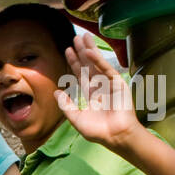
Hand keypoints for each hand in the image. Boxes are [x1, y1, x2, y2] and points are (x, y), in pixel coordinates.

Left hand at [54, 33, 140, 150]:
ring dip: (90, 50)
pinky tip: (89, 52)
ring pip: (97, 64)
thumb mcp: (76, 118)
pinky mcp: (118, 84)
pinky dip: (98, 61)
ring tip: (82, 38)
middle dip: (82, 51)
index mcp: (91, 94)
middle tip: (75, 38)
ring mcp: (109, 84)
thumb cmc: (98, 131)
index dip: (74, 62)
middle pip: (88, 65)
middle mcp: (100, 87)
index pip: (80, 74)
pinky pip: (106, 70)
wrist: (115, 136)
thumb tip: (57, 92)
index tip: (67, 50)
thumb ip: (66, 105)